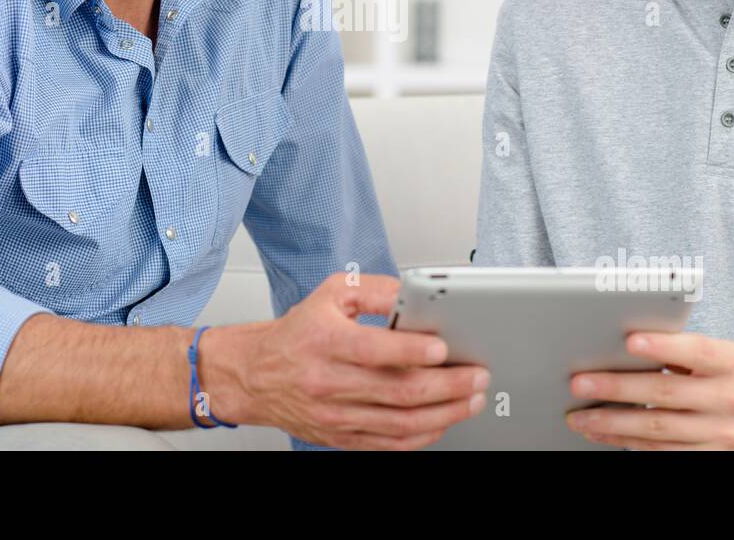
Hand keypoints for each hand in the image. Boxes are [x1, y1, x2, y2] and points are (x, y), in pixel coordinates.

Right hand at [202, 273, 489, 449]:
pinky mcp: (342, 437)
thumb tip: (415, 294)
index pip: (375, 350)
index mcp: (326, 342)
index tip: (444, 349)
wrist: (256, 375)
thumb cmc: (297, 333)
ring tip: (473, 399)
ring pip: (400, 422)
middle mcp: (330, 382)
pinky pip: (390, 443)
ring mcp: (337, 415)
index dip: (413, 352)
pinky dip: (423, 435)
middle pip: (398, 391)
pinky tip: (444, 420)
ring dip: (445, 413)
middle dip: (448, 386)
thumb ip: (377, 289)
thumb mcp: (332, 294)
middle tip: (478, 375)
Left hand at [565, 331, 733, 449]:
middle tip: (580, 383)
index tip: (629, 341)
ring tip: (579, 415)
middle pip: (666, 392)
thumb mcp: (712, 355)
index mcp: (733, 363)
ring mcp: (720, 433)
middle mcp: (731, 399)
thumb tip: (619, 344)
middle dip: (618, 387)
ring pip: (657, 428)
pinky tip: (600, 431)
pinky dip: (624, 441)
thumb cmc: (717, 375)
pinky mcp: (707, 456)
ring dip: (612, 422)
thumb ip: (677, 348)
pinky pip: (658, 451)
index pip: (697, 351)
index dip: (663, 346)